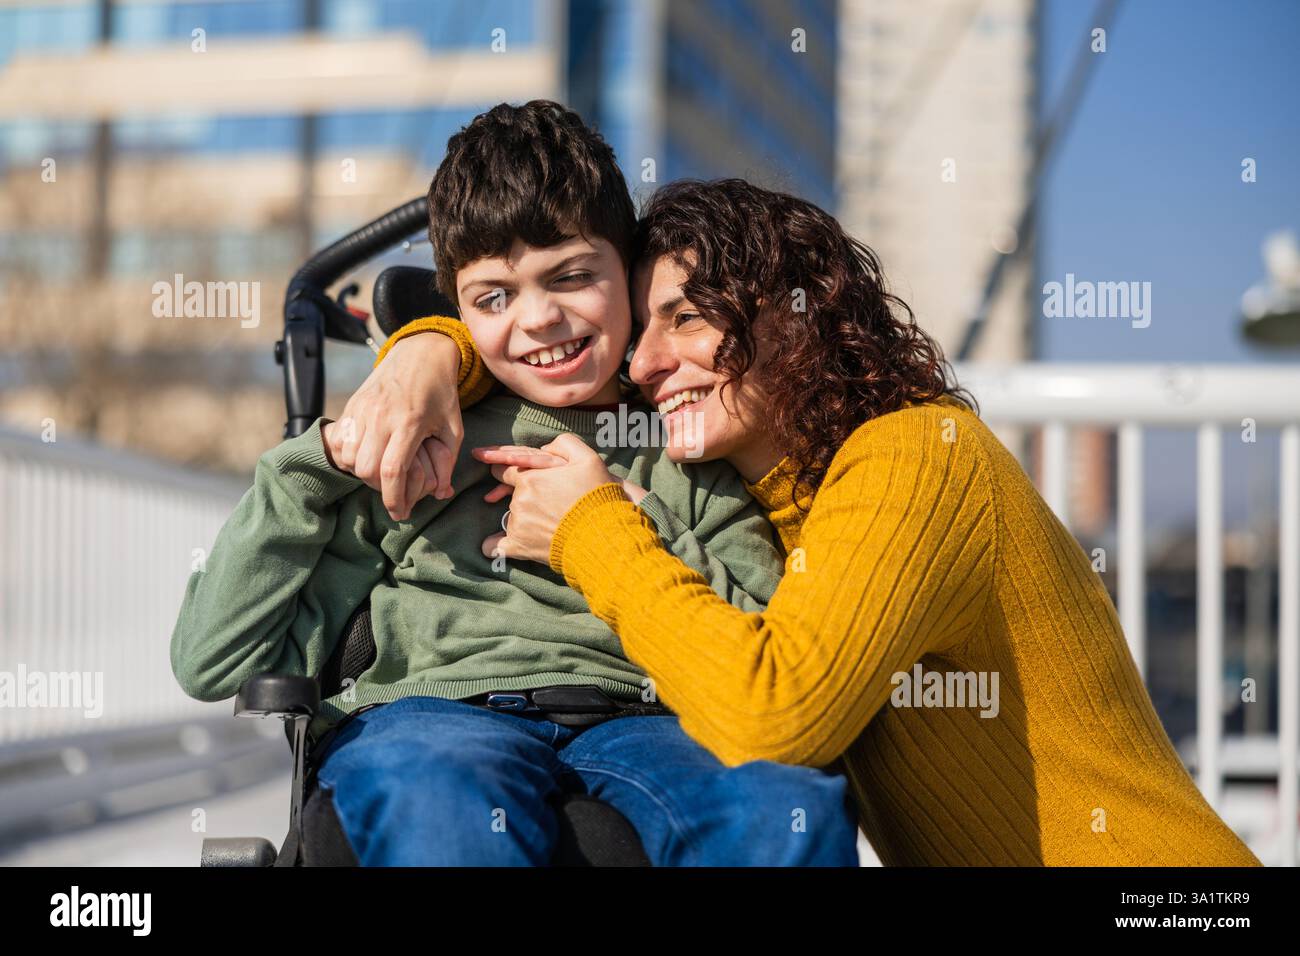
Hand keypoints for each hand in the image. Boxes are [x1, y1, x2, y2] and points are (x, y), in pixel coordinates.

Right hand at [326, 332, 462, 520]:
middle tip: (393, 491)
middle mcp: (381, 417)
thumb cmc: (441, 393)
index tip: (400, 513)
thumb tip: (442, 494)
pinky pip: (342, 441)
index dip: (394, 498)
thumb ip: (447, 462)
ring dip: (363, 473)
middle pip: (366, 469)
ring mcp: (362, 410)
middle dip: (378, 488)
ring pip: (350, 457)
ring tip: (381, 474)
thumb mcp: (453, 427)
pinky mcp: (352, 406)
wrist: (420, 353)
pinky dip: (351, 455)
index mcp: (409, 423)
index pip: (392, 471)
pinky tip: (368, 456)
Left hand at [474, 434, 626, 563]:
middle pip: (511, 495)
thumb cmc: (596, 497)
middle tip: (538, 502)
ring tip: (543, 524)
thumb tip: (545, 447)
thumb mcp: (588, 459)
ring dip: (521, 518)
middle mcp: (520, 501)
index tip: (496, 469)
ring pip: (510, 518)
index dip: (503, 469)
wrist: (603, 535)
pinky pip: (497, 548)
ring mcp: (518, 525)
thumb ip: (565, 444)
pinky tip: (492, 544)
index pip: (504, 468)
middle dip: (521, 496)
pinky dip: (493, 546)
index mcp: (530, 478)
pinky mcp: (520, 547)